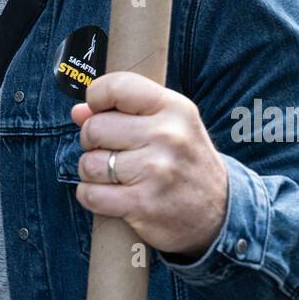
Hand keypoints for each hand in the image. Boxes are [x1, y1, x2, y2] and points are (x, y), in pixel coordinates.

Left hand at [71, 71, 228, 259]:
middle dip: (92, 140)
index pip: (118, 86)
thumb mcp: (168, 125)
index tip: (99, 109)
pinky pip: (90, 194)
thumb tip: (78, 111)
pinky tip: (108, 195)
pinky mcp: (143, 204)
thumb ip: (124, 112)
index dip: (97, 96)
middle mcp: (167, 136)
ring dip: (92, 171)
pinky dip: (91, 195)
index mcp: (174, 108)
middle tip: (110, 149)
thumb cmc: (184, 161)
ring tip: (113, 175)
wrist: (219, 213)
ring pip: (89, 163)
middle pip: (94, 128)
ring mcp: (156, 171)